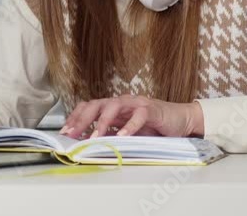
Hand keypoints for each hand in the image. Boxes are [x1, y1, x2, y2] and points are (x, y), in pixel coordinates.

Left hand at [60, 94, 204, 138]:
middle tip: (73, 133)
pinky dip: (129, 127)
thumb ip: (111, 135)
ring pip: (114, 106)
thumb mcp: (128, 132)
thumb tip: (89, 144)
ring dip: (102, 122)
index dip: (76, 117)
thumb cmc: (154, 126)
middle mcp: (123, 102)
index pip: (90, 106)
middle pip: (97, 104)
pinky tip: (121, 137)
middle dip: (82, 119)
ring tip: (95, 137)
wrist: (180, 119)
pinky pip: (138, 116)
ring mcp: (136, 104)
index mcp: (115, 107)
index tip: (65, 131)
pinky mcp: (151, 110)